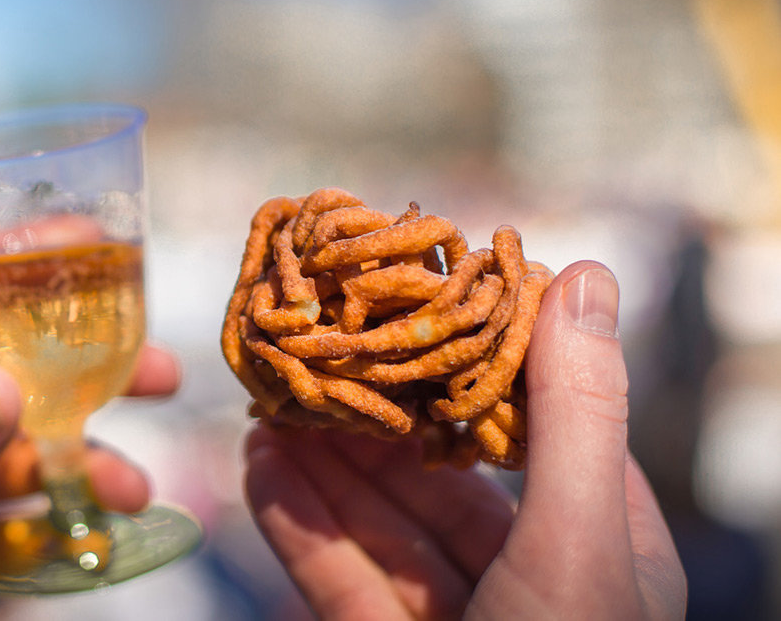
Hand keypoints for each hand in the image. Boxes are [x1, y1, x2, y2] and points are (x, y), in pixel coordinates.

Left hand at [0, 271, 179, 549]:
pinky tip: (101, 532)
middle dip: (89, 365)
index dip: (14, 257)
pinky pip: (23, 508)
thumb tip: (1, 386)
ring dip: (89, 455)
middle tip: (155, 367)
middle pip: (13, 359)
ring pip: (30, 439)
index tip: (86, 242)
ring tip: (133, 485)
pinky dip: (67, 516)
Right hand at [243, 261, 686, 619]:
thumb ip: (572, 411)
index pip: (538, 423)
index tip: (416, 297)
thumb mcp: (582, 541)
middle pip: (439, 473)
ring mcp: (452, 618)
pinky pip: (337, 576)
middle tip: (313, 350)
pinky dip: (298, 524)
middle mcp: (529, 576)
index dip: (477, 359)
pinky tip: (259, 471)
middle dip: (373, 413)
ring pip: (378, 523)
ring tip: (269, 401)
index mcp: (601, 542)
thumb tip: (578, 273)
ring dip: (322, 463)